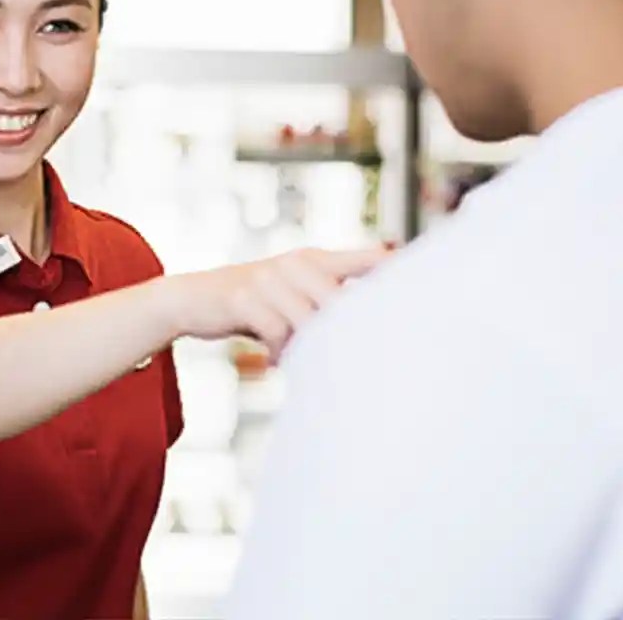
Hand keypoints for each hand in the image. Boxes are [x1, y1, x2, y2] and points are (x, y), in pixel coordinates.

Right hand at [164, 247, 389, 360]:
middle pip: (341, 301)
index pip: (370, 259)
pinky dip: (280, 352)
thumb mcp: (289, 294)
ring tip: (299, 362)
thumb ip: (322, 303)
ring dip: (307, 348)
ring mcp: (270, 277)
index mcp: (315, 260)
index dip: (398, 273)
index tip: (430, 293)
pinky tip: (276, 362)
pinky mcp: (245, 296)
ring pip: (309, 319)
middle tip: (353, 363)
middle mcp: (296, 262)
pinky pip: (277, 330)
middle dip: (347, 335)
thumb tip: (367, 333)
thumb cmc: (252, 304)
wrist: (193, 299)